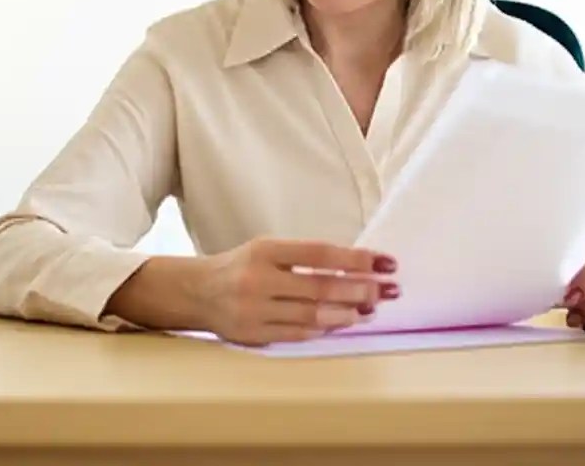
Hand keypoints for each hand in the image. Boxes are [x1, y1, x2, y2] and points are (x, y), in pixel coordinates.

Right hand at [196, 238, 399, 345]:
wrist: (197, 292)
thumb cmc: (241, 267)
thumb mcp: (267, 250)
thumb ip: (304, 258)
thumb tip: (355, 268)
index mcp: (265, 250)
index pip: (319, 254)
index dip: (356, 258)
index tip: (384, 262)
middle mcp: (259, 279)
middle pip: (320, 287)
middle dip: (360, 289)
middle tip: (387, 290)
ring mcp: (255, 309)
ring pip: (313, 315)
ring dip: (347, 313)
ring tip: (369, 309)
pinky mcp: (253, 334)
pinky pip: (298, 334)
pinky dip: (324, 330)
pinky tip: (342, 323)